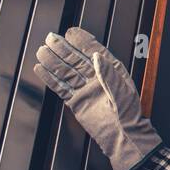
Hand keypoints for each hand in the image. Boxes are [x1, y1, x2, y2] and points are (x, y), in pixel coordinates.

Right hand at [34, 27, 162, 169]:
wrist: (123, 137)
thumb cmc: (128, 115)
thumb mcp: (122, 92)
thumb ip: (108, 74)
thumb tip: (96, 56)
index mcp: (112, 71)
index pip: (95, 51)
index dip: (82, 41)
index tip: (70, 32)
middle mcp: (97, 77)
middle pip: (76, 59)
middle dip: (63, 48)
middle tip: (50, 37)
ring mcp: (85, 89)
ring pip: (66, 72)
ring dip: (53, 61)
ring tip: (41, 50)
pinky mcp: (76, 101)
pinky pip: (61, 87)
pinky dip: (50, 78)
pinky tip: (40, 69)